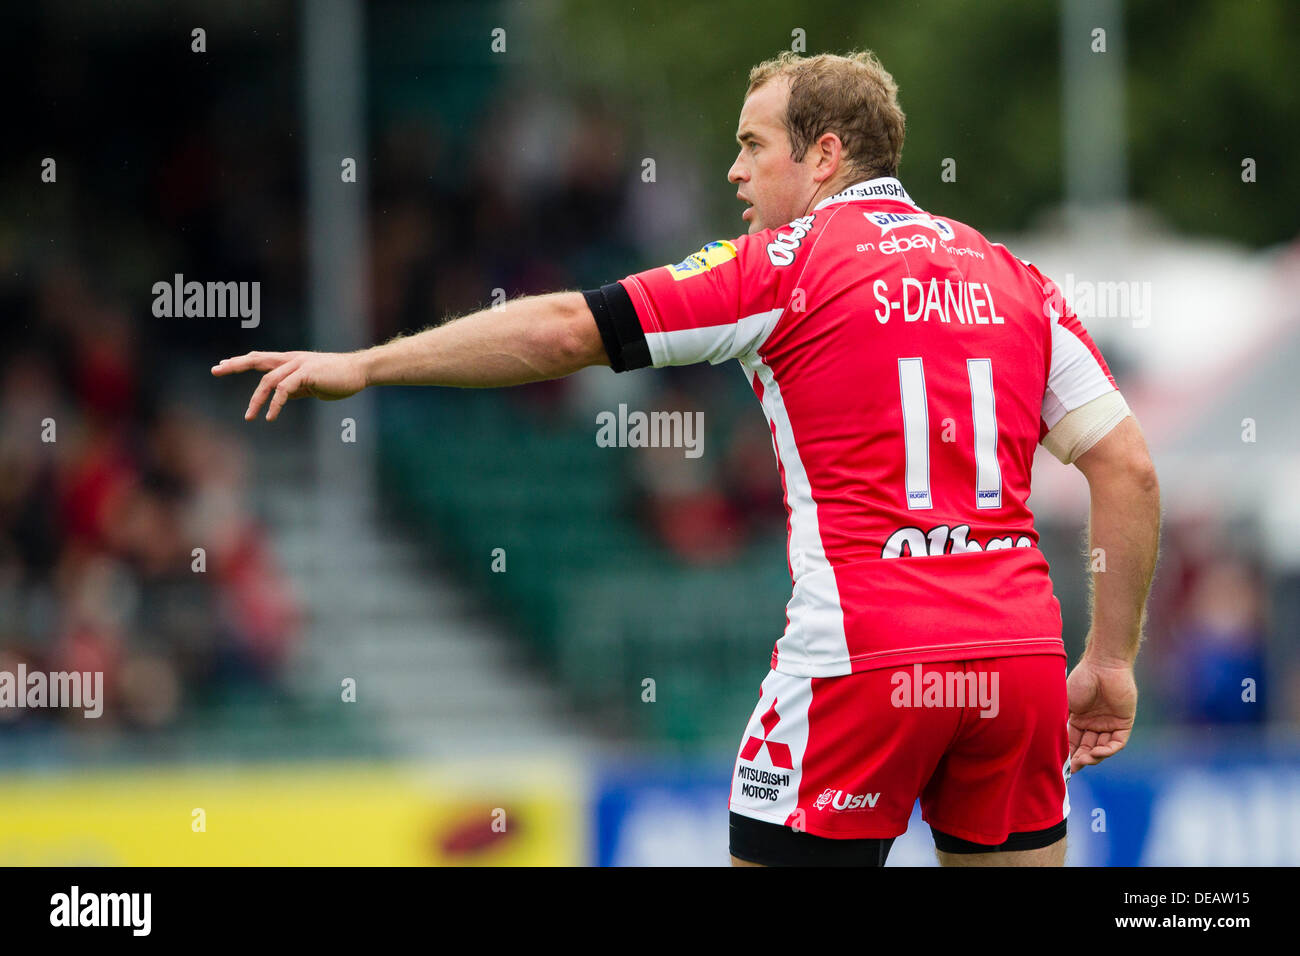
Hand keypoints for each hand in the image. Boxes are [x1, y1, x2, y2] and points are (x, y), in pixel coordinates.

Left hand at [211, 351, 367, 420]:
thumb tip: (282, 396)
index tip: (222, 364)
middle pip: (257, 359)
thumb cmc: (339, 378)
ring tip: (249, 417)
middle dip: (235, 364)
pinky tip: (270, 416)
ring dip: (257, 400)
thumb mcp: (312, 384)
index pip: (260, 358)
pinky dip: (275, 404)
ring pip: (268, 380)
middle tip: (215, 369)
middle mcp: (291, 360)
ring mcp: (298, 365)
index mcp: (291, 361)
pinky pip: (284, 389)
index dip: (241, 361)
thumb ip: (296, 388)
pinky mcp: (306, 374)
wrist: (359, 372)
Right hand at [1066, 656, 1136, 773]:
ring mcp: (1109, 724)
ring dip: (1094, 756)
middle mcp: (1094, 723)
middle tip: (1073, 767)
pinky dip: (1108, 750)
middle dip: (1080, 759)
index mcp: (1079, 719)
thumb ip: (1060, 721)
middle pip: (1087, 747)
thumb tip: (1047, 740)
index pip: (1073, 741)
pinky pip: (1117, 742)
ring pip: (1102, 748)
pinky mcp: (1124, 723)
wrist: (1103, 666)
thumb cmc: (1081, 680)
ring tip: (1085, 760)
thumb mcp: (1065, 703)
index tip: (1061, 765)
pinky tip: (1097, 752)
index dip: (1068, 754)